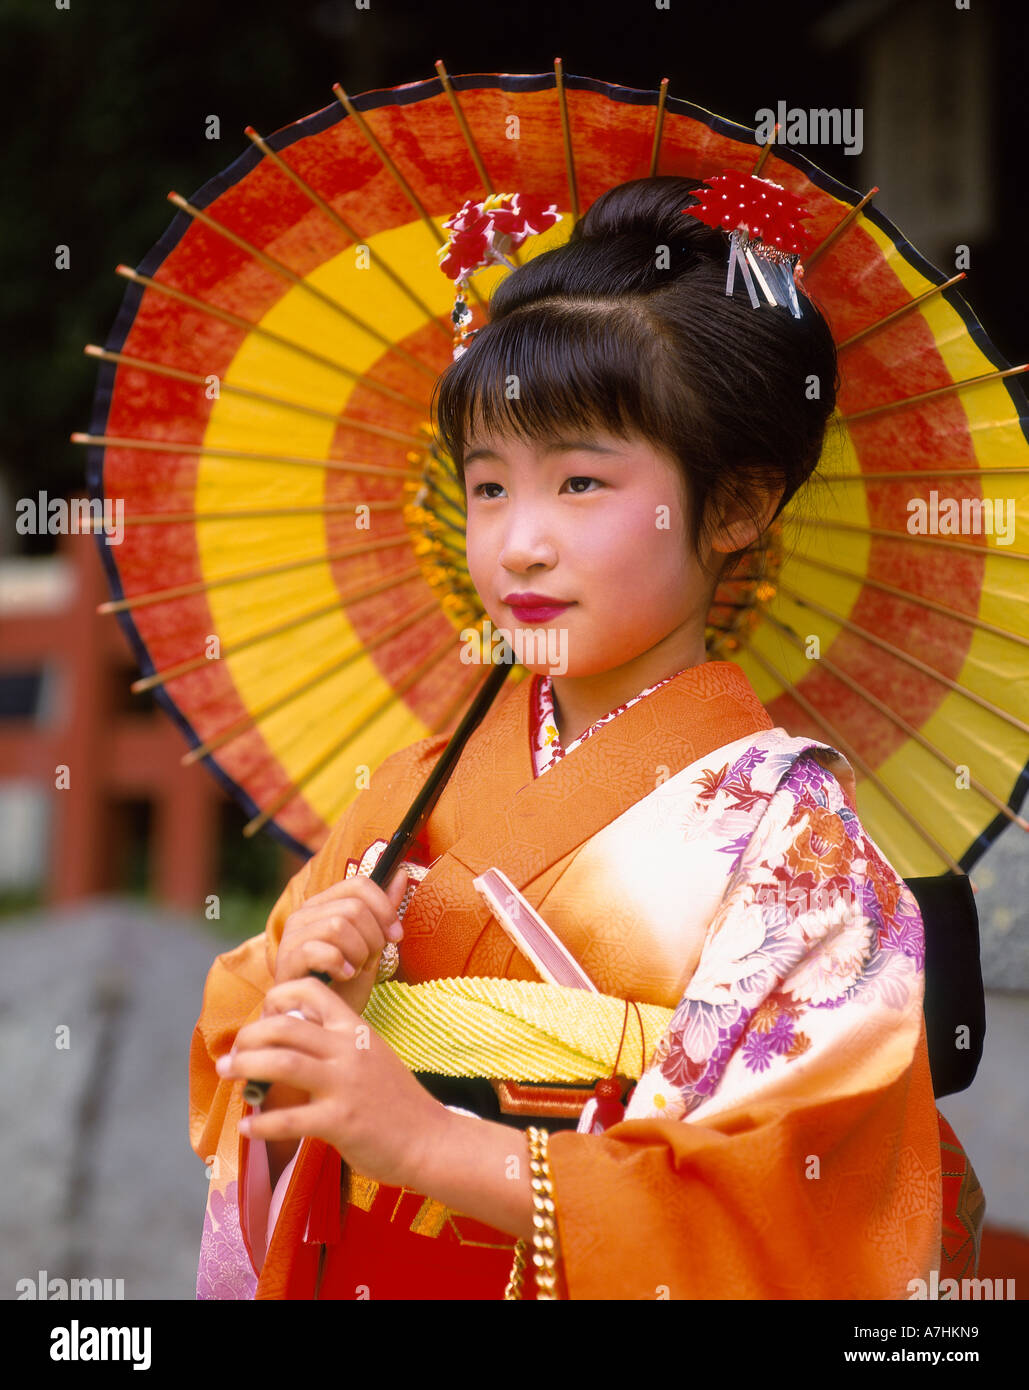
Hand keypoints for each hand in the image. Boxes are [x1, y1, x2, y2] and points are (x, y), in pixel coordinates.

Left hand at [217, 976, 448, 1189]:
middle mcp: (349, 1049)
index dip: (278, 998)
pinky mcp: (340, 1122)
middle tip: (230, 1055)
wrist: (431, 1140)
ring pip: (283, 1062)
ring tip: (226, 1075)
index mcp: (356, 1029)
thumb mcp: (372, 1055)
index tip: (264, 1017)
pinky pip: (290, 1118)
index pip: (312, 991)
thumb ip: (338, 1044)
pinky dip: (261, 1122)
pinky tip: (247, 1127)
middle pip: (286, 1026)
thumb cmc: (397, 1102)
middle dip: (248, 1037)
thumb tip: (292, 1040)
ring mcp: (345, 1084)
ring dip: (246, 1067)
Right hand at [274, 866, 408, 1014]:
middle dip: (373, 938)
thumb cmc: (344, 985)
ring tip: (355, 970)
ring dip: (358, 953)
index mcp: (324, 904)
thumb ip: (383, 911)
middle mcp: (303, 914)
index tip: (395, 935)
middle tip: (369, 960)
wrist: (322, 1024)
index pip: (359, 884)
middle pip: (353, 907)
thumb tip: (401, 873)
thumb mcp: (372, 945)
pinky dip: (341, 965)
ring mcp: (291, 937)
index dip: (384, 908)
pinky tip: (344, 977)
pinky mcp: (285, 962)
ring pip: (338, 926)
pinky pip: (320, 950)